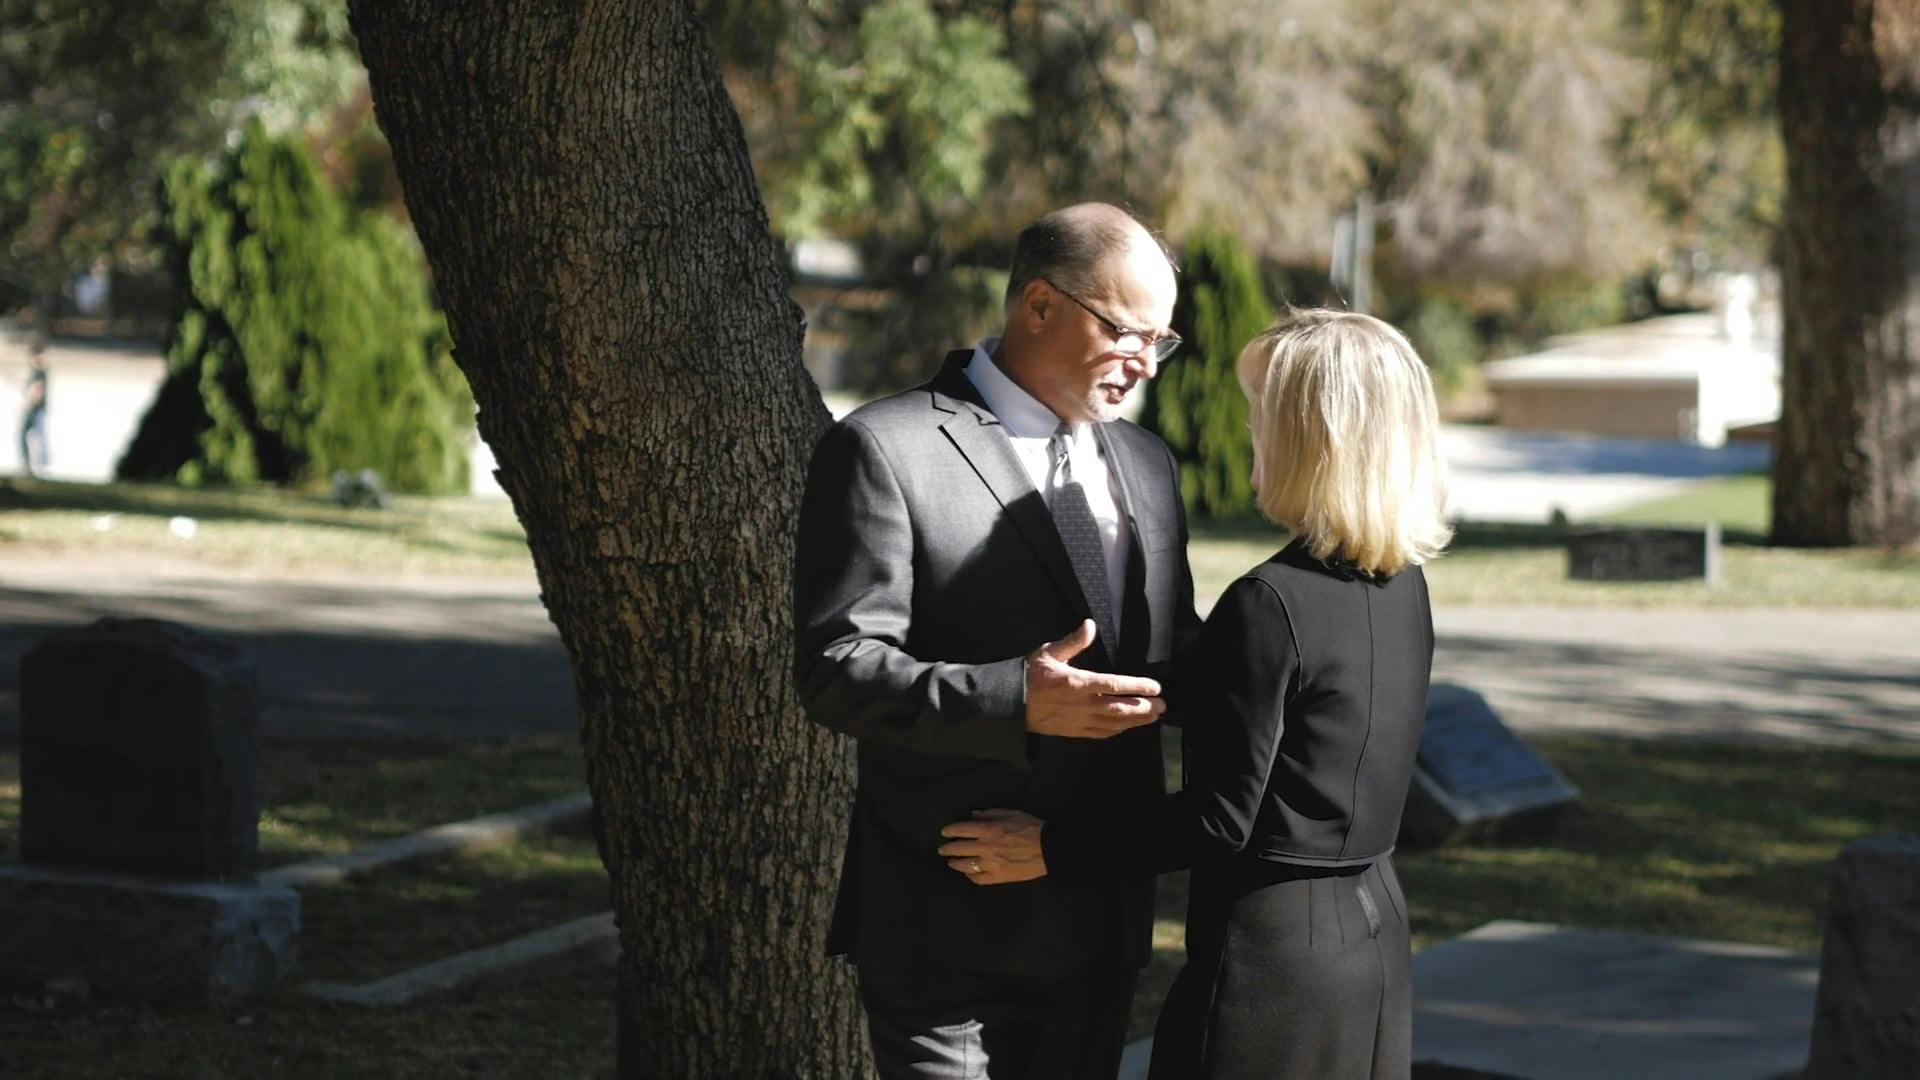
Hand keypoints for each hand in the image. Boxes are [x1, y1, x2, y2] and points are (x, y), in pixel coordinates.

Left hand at [939, 809, 1046, 884]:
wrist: (1048, 849)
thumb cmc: (1031, 827)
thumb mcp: (1011, 813)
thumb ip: (991, 814)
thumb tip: (973, 815)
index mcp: (988, 830)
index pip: (961, 829)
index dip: (950, 830)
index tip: (944, 832)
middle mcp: (985, 847)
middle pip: (959, 848)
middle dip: (947, 848)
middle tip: (942, 849)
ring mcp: (990, 864)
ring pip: (965, 865)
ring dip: (955, 863)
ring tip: (951, 862)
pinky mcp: (998, 877)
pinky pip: (978, 879)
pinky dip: (970, 876)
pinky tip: (968, 873)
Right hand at [1024, 620, 1163, 737]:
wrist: (1011, 703)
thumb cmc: (1031, 675)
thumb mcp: (1049, 652)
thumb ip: (1073, 641)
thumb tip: (1090, 625)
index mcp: (1078, 683)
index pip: (1114, 685)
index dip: (1137, 686)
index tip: (1155, 687)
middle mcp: (1082, 704)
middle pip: (1120, 708)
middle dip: (1144, 707)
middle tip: (1162, 705)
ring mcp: (1079, 720)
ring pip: (1114, 723)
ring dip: (1136, 721)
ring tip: (1153, 717)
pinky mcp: (1074, 731)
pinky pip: (1101, 733)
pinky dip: (1118, 731)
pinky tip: (1128, 727)